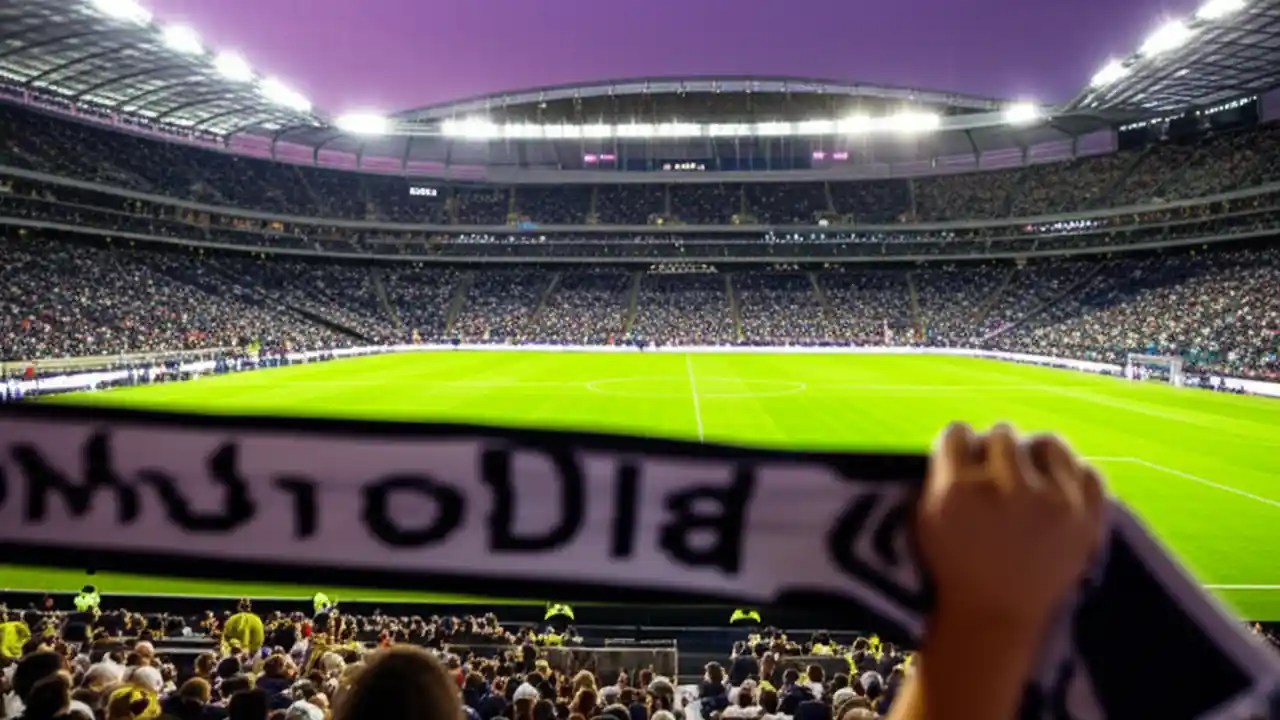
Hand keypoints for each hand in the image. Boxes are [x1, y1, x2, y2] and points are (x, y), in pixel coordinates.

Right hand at [916, 423, 1105, 630]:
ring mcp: (1053, 503)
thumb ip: (942, 472)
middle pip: (1002, 434)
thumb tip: (969, 434)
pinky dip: (1073, 479)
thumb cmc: (954, 565)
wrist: (996, 616)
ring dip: (1035, 456)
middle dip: (994, 451)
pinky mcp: (1087, 519)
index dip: (958, 447)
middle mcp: (1007, 490)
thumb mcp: (928, 517)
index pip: (958, 432)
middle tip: (994, 474)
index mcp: (960, 490)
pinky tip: (1057, 492)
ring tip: (1030, 476)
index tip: (962, 462)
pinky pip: (1088, 471)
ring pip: (1048, 443)